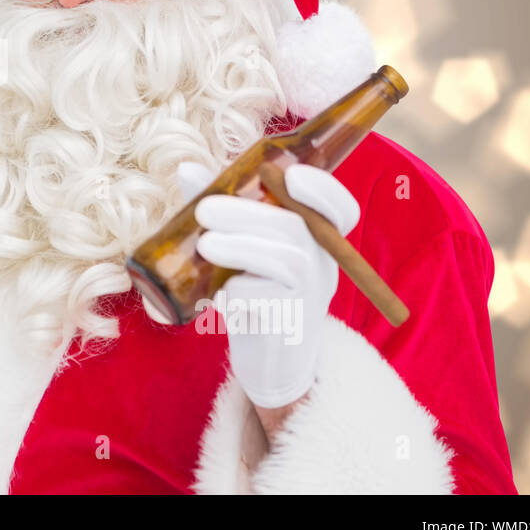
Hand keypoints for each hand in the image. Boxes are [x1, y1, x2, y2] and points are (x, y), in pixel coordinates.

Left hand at [170, 159, 359, 410]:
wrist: (270, 361)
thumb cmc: (256, 293)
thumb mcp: (242, 247)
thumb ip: (223, 207)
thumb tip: (188, 169)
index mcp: (317, 240)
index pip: (340, 208)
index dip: (324, 189)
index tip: (290, 175)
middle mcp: (323, 264)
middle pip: (296, 228)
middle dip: (246, 213)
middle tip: (203, 209)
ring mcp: (311, 294)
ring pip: (284, 259)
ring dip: (238, 247)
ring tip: (204, 245)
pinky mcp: (290, 323)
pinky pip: (263, 298)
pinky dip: (235, 292)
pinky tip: (218, 298)